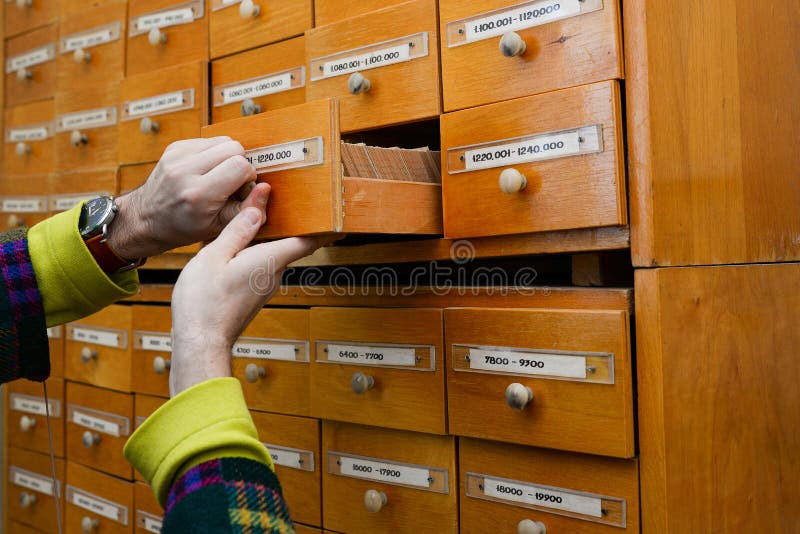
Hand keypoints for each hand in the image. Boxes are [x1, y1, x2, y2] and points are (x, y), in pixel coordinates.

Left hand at [106, 137, 268, 259]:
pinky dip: (213, 154)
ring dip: (227, 156)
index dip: (248, 176)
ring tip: (219, 176)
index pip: (240, 165)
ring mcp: (177, 156)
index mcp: (198, 195)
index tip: (242, 189)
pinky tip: (206, 170)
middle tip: (232, 182)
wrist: (147, 219)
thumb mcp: (220, 227)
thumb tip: (265, 187)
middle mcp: (185, 171)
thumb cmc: (184, 227)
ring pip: (223, 140)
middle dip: (240, 163)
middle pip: (234, 148)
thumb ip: (248, 208)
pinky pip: (208, 141)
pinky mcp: (175, 147)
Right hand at [169, 205, 321, 395]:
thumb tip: (258, 207)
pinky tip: (229, 248)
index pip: (307, 240)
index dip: (324, 228)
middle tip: (280, 202)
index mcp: (270, 260)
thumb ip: (238, 230)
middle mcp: (274, 274)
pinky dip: (249, 253)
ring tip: (246, 218)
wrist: (200, 342)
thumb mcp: (214, 255)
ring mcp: (264, 286)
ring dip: (261, 239)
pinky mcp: (253, 294)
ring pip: (269, 255)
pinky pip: (257, 266)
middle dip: (284, 224)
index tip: (339, 219)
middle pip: (286, 243)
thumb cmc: (204, 302)